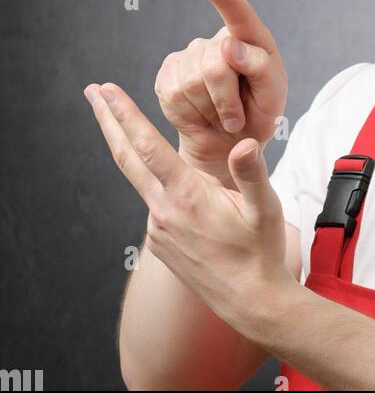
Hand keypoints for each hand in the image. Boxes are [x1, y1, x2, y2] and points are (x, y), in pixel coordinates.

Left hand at [83, 80, 296, 342]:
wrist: (251, 302)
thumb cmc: (260, 252)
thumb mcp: (264, 208)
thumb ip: (251, 172)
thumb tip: (244, 142)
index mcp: (186, 196)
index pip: (147, 147)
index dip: (125, 114)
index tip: (106, 90)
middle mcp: (163, 212)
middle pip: (127, 157)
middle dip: (107, 121)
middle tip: (92, 92)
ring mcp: (158, 229)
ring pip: (141, 179)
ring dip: (132, 149)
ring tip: (130, 122)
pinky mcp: (160, 242)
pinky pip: (156, 202)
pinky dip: (157, 181)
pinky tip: (174, 181)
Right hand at [155, 0, 287, 178]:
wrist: (229, 144)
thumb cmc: (258, 116)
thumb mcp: (272, 98)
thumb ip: (260, 68)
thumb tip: (229, 44)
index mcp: (253, 40)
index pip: (240, 16)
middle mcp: (219, 41)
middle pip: (215, 65)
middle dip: (227, 101)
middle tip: (236, 118)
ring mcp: (190, 55)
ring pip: (191, 82)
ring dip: (210, 110)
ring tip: (220, 115)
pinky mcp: (167, 73)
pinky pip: (172, 94)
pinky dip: (189, 114)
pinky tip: (200, 114)